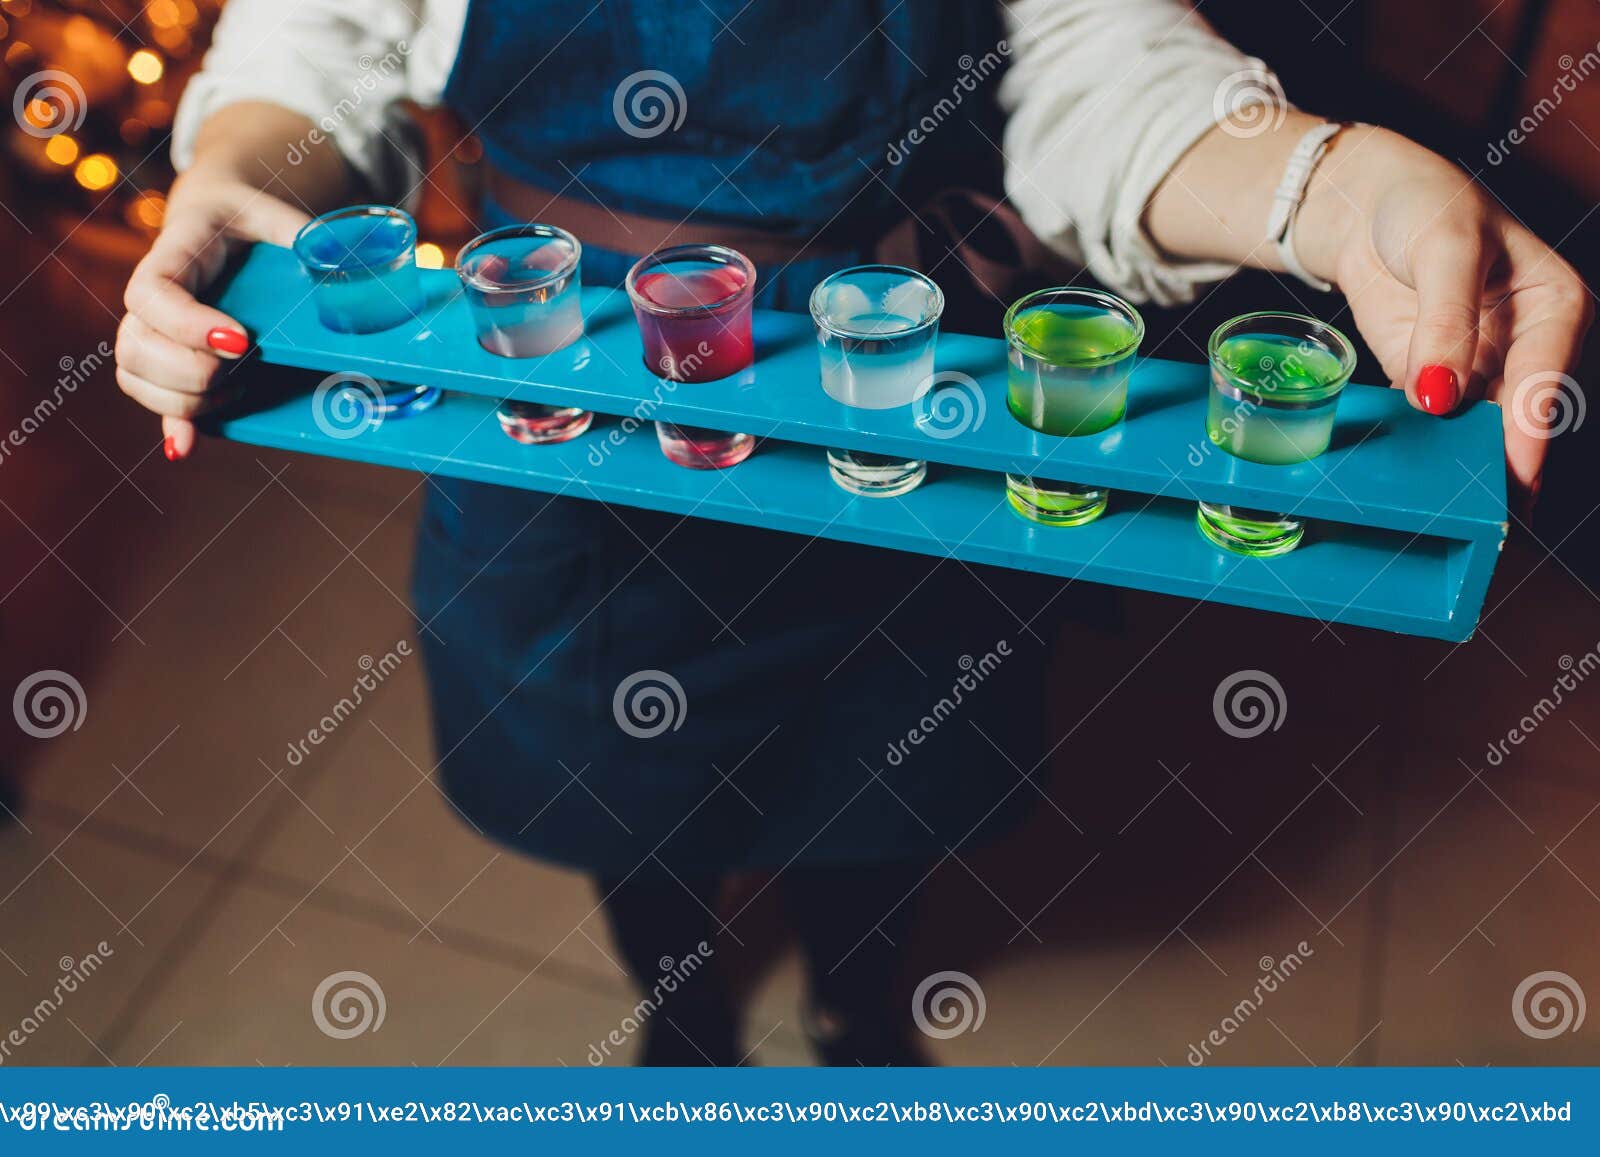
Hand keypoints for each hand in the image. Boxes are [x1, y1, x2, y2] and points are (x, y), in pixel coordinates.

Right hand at [117, 173, 308, 458]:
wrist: (221, 222)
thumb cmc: (252, 222)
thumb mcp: (279, 218)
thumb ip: (307, 239)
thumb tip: (353, 270)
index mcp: (175, 255)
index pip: (152, 293)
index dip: (188, 324)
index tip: (242, 341)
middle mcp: (150, 298)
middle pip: (135, 345)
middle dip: (191, 371)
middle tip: (246, 365)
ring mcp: (152, 331)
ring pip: (135, 374)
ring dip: (186, 397)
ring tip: (238, 387)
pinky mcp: (167, 360)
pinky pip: (151, 395)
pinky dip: (171, 423)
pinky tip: (188, 446)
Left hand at [1304, 126, 1592, 504]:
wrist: (1367, 207)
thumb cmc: (1424, 205)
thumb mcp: (1444, 249)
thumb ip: (1446, 321)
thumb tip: (1440, 395)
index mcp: (1555, 306)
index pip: (1545, 377)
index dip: (1530, 429)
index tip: (1516, 474)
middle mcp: (1525, 347)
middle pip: (1519, 419)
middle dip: (1503, 468)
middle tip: (1487, 517)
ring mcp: (1479, 372)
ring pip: (1480, 434)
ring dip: (1465, 473)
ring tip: (1454, 517)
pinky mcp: (1433, 384)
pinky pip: (1434, 429)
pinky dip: (1426, 458)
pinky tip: (1413, 492)